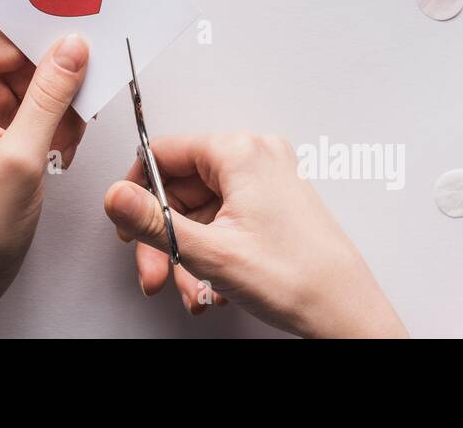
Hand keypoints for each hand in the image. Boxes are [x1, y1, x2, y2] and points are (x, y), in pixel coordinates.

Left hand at [0, 0, 89, 337]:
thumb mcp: (23, 156)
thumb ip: (51, 94)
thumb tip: (73, 45)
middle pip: (10, 42)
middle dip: (51, 61)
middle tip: (85, 74)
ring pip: (29, 75)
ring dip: (58, 98)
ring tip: (69, 133)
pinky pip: (33, 103)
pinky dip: (54, 119)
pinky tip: (63, 146)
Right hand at [103, 132, 405, 337]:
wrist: (346, 312)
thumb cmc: (298, 278)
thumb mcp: (210, 251)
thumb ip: (153, 222)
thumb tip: (116, 197)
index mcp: (241, 151)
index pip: (163, 152)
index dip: (138, 191)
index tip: (128, 222)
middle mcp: (256, 157)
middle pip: (180, 187)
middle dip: (166, 237)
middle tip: (158, 270)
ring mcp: (267, 180)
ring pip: (200, 210)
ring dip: (188, 253)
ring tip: (192, 286)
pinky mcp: (273, 204)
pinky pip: (223, 220)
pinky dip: (210, 251)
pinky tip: (213, 282)